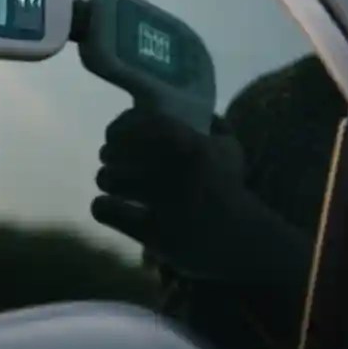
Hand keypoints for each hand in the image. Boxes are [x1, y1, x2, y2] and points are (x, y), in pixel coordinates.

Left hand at [92, 108, 309, 284]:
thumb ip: (212, 123)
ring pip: (109, 178)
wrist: (243, 239)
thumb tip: (195, 109)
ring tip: (111, 182)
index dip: (121, 126)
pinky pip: (107, 210)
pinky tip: (111, 207)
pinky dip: (103, 206)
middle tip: (111, 160)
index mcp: (192, 145)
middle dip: (109, 154)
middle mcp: (177, 170)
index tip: (115, 134)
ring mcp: (165, 203)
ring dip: (106, 178)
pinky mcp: (154, 232)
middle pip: (116, 150)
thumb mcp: (230, 149)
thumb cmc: (230, 190)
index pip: (141, 123)